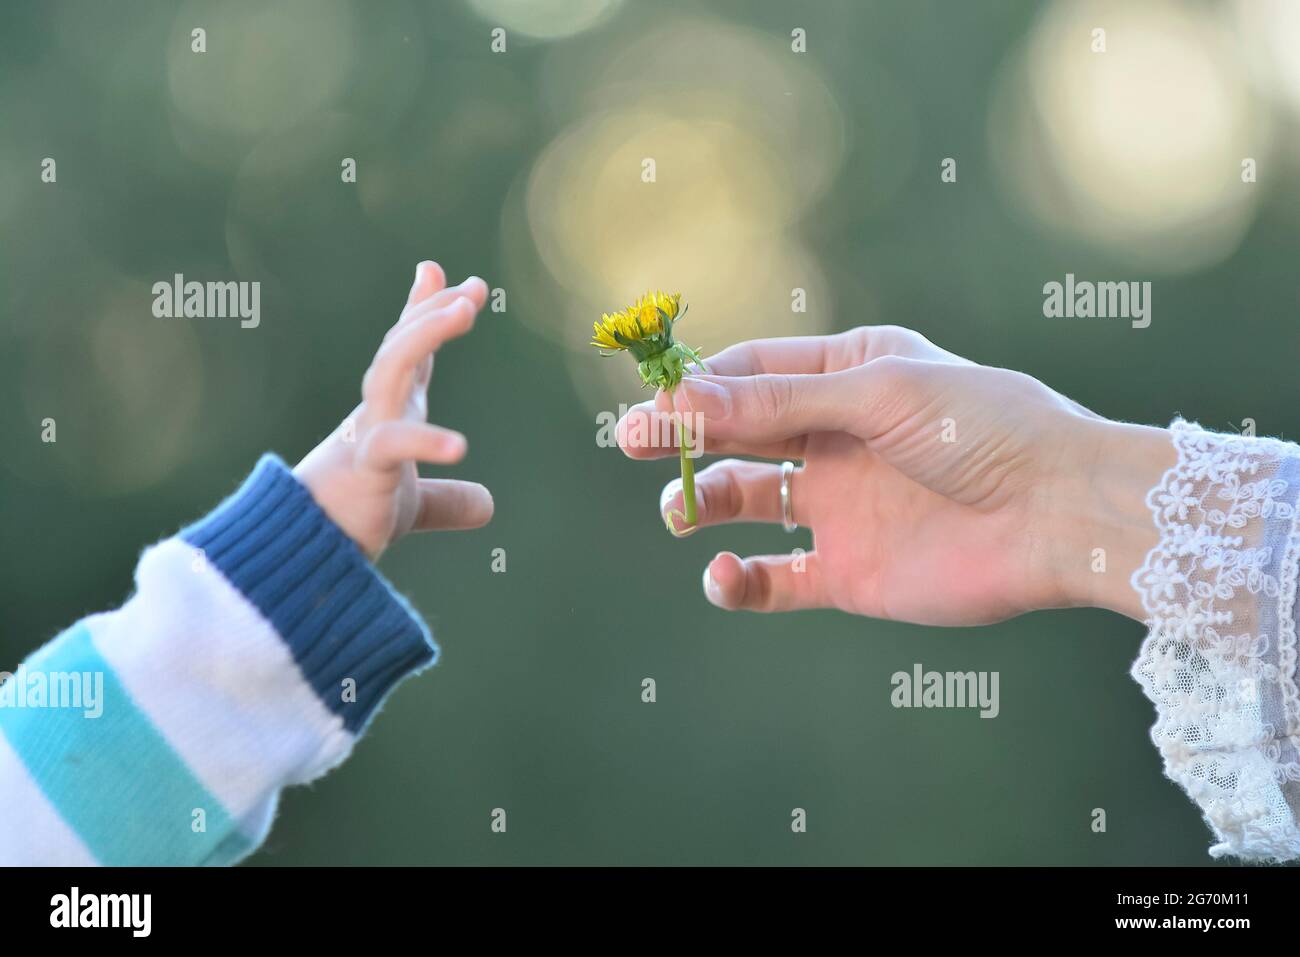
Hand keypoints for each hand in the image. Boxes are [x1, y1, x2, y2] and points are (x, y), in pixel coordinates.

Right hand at [294, 261, 493, 559]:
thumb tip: (487, 506)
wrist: (305, 556)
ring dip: (424, 334)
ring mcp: (367, 437)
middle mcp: (378, 415)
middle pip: (401, 349)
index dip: (428, 316)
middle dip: (432, 313)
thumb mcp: (409, 509)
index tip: (455, 284)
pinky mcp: (363, 472)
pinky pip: (392, 446)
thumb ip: (445, 501)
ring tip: (464, 310)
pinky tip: (459, 447)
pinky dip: (424, 442)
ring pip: (391, 372)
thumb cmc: (349, 522)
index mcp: (390, 415)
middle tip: (472, 290)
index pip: (411, 356)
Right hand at [617, 326, 1174, 622]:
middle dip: (684, 436)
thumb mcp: (875, 396)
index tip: (654, 402)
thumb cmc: (982, 429)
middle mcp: (839, 438)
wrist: (1059, 516)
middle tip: (630, 441)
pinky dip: (740, 582)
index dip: (699, 386)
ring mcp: (842, 506)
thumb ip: (774, 405)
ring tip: (677, 510)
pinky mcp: (848, 573)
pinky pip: (775, 581)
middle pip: (738, 433)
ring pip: (747, 502)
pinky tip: (725, 574)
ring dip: (703, 502)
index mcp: (851, 375)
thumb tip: (678, 402)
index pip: (752, 373)